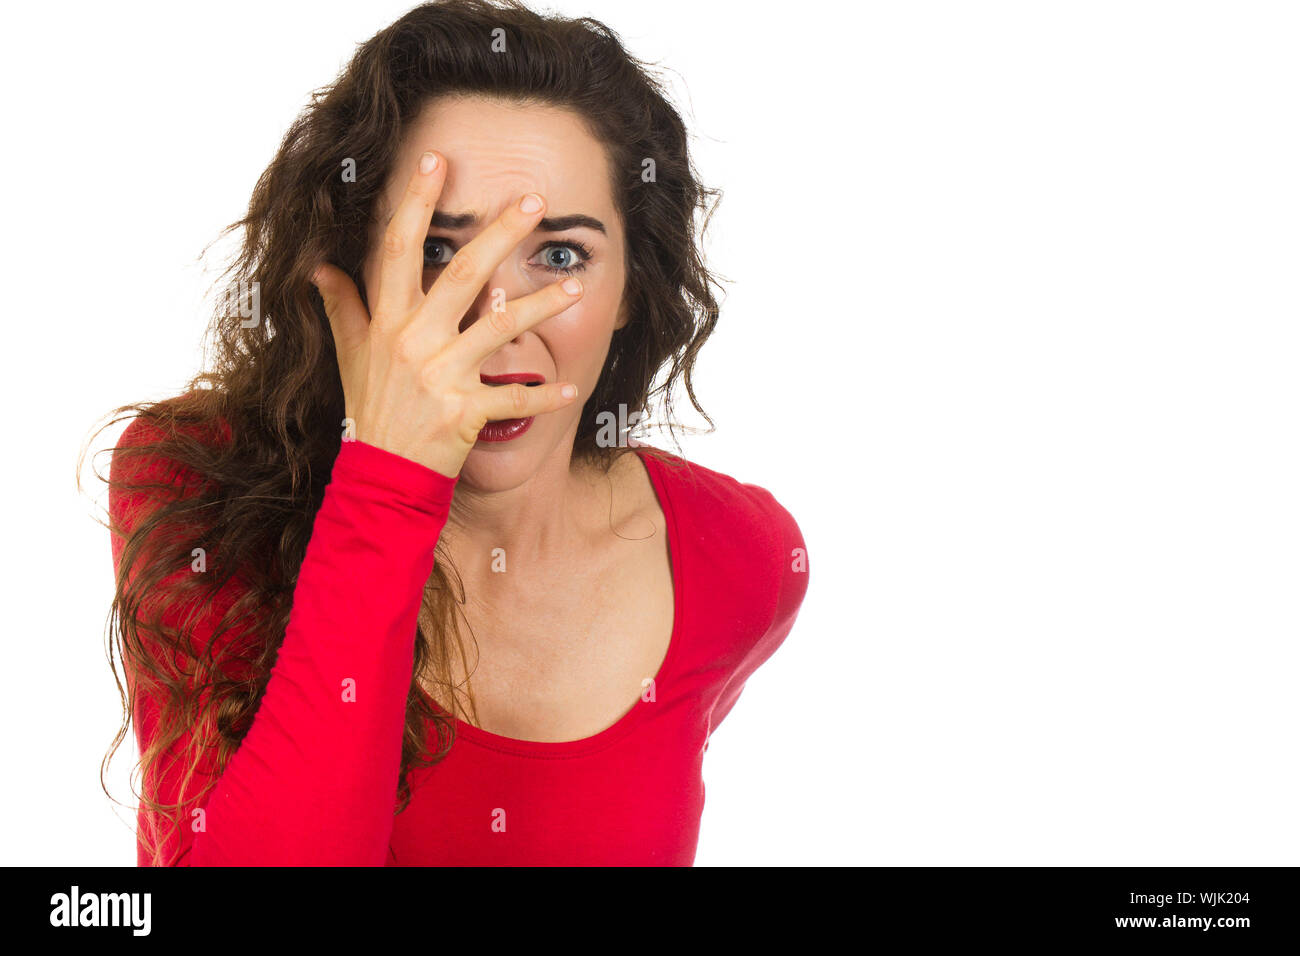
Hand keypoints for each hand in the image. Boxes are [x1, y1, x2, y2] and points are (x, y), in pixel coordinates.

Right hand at [310, 149, 582, 477]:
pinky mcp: (466, 411)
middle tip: (534, 201)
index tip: (436, 161)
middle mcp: (415, 340)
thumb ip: (342, 306)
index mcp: (388, 320)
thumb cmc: (370, 408)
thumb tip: (320, 266)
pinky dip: (546, 395)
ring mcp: (442, 375)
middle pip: (463, 273)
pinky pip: (514, 399)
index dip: (415, 202)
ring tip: (578, 286)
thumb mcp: (349, 354)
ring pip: (501, 328)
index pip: (399, 248)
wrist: (380, 472)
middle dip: (500, 233)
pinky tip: (575, 388)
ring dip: (543, 305)